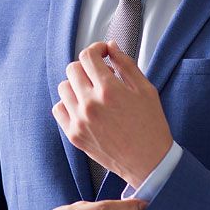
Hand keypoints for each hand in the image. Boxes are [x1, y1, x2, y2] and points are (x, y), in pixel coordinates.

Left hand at [52, 39, 173, 187]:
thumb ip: (126, 64)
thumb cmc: (151, 126)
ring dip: (76, 84)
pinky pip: (58, 109)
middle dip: (87, 66)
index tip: (102, 53)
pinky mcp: (74, 134)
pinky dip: (67, 103)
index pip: (88, 56)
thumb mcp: (146, 89)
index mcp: (109, 90)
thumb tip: (111, 47)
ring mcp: (79, 120)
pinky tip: (83, 106)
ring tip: (92, 91)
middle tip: (100, 73)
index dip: (96, 49)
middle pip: (72, 69)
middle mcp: (90, 104)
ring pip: (63, 87)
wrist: (149, 162)